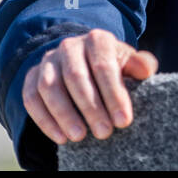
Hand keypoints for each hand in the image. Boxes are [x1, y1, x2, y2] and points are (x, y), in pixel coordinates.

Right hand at [22, 29, 157, 144]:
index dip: (114, 95)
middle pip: (76, 77)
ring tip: (80, 137)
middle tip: (104, 133)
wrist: (85, 63)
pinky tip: (60, 137)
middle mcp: (70, 46)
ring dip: (64, 114)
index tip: (124, 121)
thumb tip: (145, 70)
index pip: (104, 65)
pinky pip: (31, 97)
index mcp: (97, 39)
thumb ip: (140, 65)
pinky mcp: (31, 76)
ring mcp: (48, 60)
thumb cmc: (114, 67)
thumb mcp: (129, 63)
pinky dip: (44, 120)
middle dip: (91, 108)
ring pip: (50, 87)